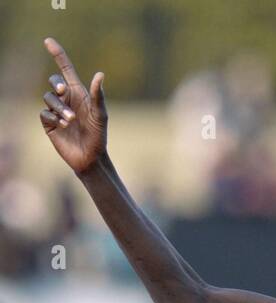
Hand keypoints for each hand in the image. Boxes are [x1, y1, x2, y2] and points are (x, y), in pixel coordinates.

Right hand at [39, 37, 107, 175]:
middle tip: (63, 90)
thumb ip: (98, 96)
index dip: (57, 54)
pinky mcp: (49, 123)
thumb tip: (100, 74)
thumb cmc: (98, 136)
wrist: (91, 158)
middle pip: (54, 80)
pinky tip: (63, 126)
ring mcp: (56, 111)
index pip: (65, 69)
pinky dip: (54, 118)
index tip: (48, 41)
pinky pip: (44, 113)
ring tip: (71, 120)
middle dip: (56, 83)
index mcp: (78, 93)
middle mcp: (66, 99)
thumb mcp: (100, 115)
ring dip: (59, 107)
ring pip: (48, 98)